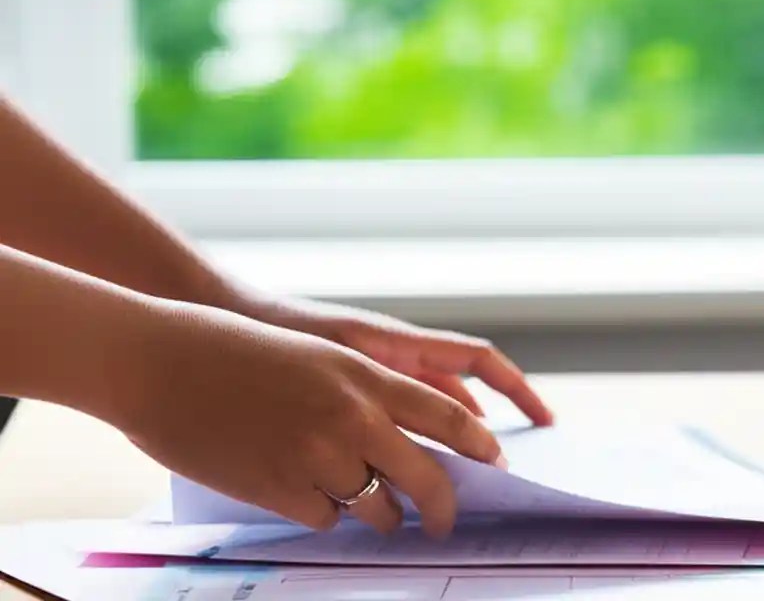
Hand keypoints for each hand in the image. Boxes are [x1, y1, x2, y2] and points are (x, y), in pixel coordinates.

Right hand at [107, 299, 501, 535]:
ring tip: (378, 513)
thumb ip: (367, 392)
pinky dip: (325, 514)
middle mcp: (352, 416)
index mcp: (365, 375)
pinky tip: (305, 495)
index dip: (479, 446)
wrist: (159, 361)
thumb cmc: (236, 350)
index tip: (495, 463)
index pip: (448, 417)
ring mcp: (316, 456)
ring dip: (382, 516)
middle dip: (443, 509)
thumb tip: (410, 435)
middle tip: (443, 522)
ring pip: (378, 509)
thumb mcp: (319, 357)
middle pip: (427, 480)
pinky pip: (327, 519)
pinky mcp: (280, 490)